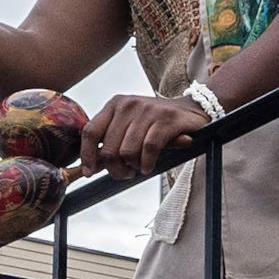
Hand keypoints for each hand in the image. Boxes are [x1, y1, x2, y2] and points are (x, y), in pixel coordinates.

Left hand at [82, 93, 201, 181]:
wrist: (191, 111)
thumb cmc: (156, 123)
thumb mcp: (130, 128)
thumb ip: (110, 143)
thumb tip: (89, 167)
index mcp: (114, 105)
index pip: (91, 131)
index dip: (87, 155)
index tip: (89, 172)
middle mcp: (128, 105)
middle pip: (109, 149)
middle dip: (116, 169)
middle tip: (125, 173)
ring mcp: (147, 111)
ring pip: (127, 152)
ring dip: (133, 167)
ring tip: (139, 167)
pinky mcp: (166, 119)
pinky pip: (148, 149)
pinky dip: (147, 163)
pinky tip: (148, 166)